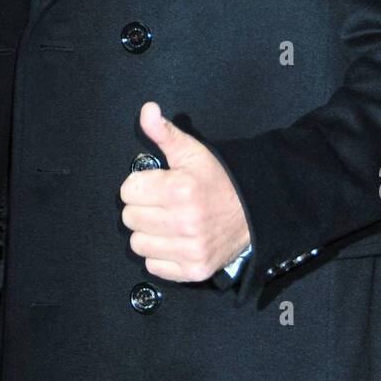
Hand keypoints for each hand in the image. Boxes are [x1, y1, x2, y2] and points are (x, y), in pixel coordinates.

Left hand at [120, 101, 250, 282]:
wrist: (252, 212)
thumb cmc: (217, 180)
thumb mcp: (192, 151)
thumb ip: (164, 132)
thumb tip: (147, 110)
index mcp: (179, 189)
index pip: (128, 191)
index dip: (140, 185)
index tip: (155, 185)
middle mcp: (184, 222)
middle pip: (129, 218)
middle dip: (142, 209)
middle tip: (161, 204)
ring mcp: (189, 249)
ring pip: (137, 244)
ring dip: (148, 234)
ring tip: (167, 223)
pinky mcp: (194, 270)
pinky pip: (153, 266)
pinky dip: (161, 255)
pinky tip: (175, 241)